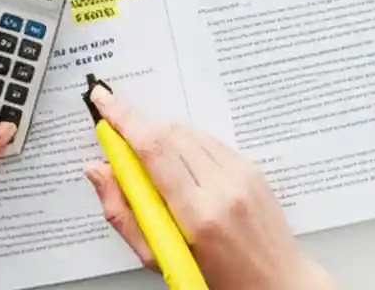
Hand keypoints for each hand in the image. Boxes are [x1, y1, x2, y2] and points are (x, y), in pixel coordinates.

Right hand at [84, 87, 337, 289]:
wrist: (276, 282)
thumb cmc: (217, 279)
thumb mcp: (160, 259)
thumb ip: (122, 214)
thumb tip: (97, 171)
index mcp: (198, 215)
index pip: (154, 151)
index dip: (123, 121)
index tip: (103, 102)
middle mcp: (223, 187)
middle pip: (168, 134)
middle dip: (137, 127)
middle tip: (117, 140)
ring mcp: (241, 173)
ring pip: (187, 132)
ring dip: (161, 138)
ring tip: (156, 172)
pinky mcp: (251, 166)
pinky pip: (208, 140)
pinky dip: (186, 146)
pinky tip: (183, 172)